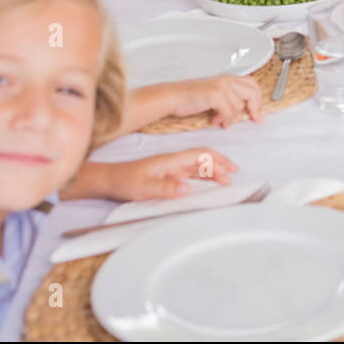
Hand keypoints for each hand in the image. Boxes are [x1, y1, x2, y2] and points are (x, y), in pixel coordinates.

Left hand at [105, 147, 237, 200]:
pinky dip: (203, 175)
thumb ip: (166, 188)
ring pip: (198, 165)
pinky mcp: (168, 175)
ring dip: (213, 169)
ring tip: (226, 177)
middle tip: (234, 172)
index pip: (199, 155)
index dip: (216, 161)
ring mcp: (171, 168)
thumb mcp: (144, 188)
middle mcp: (173, 162)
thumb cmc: (124, 182)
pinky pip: (190, 173)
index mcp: (170, 161)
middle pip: (202, 157)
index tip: (229, 171)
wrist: (109, 180)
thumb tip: (188, 188)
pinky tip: (208, 181)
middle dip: (219, 163)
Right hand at [160, 75, 264, 127]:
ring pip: (239, 106)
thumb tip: (243, 109)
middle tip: (253, 119)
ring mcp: (221, 86)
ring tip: (218, 120)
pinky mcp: (215, 95)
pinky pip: (228, 112)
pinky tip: (212, 120)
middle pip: (252, 92)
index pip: (252, 84)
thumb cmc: (189, 98)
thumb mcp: (213, 94)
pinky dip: (221, 119)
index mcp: (227, 78)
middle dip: (254, 107)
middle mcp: (226, 80)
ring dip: (229, 117)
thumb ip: (228, 97)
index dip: (257, 99)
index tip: (257, 113)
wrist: (171, 97)